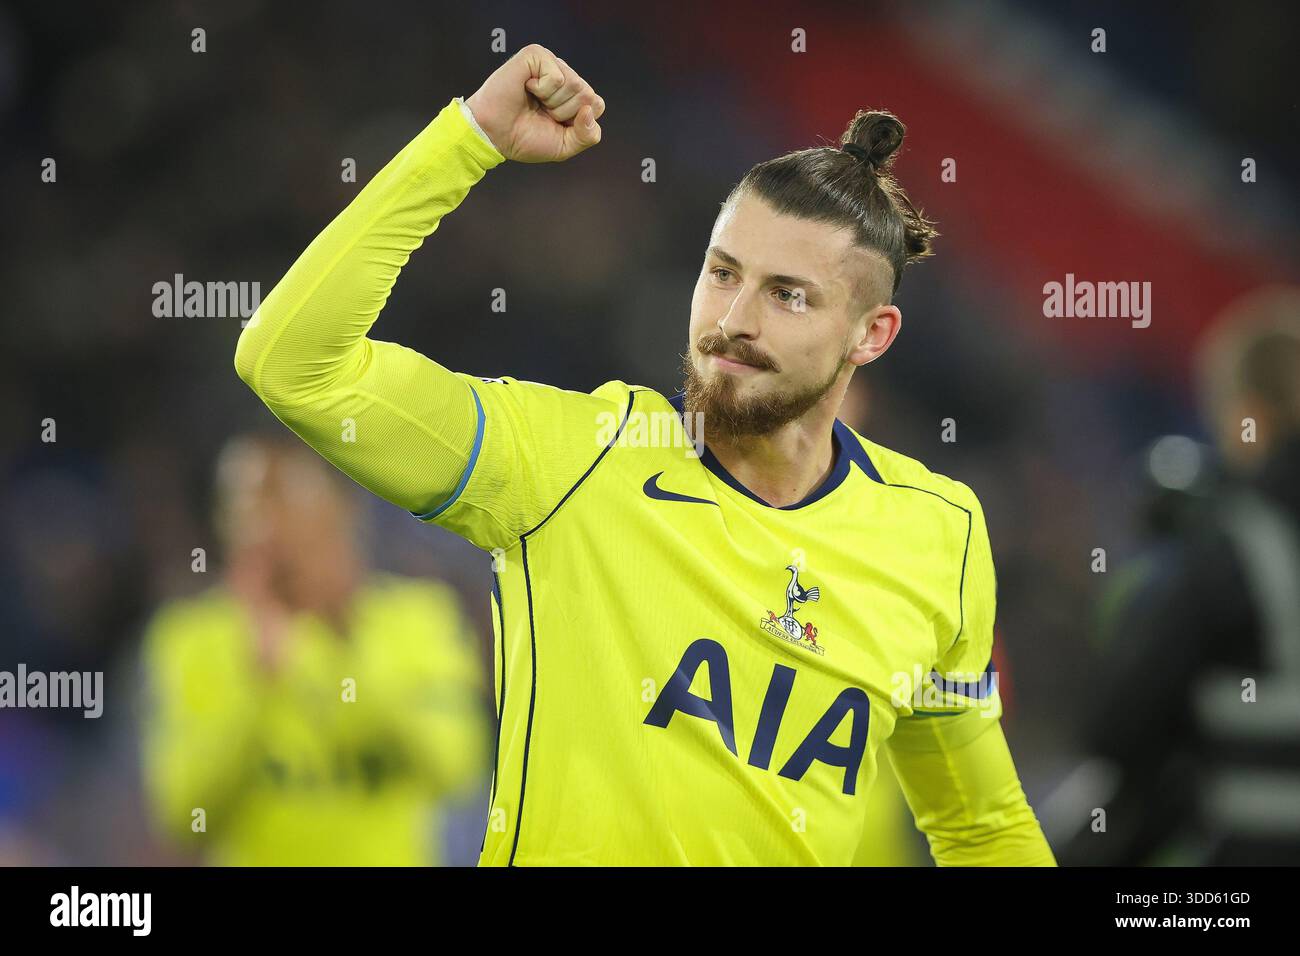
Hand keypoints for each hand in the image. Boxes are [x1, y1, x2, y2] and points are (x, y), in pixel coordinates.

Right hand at [464, 43, 604, 162]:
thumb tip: (591, 109)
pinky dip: (542, 90)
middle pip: (588, 95)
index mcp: (572, 95)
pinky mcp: (536, 55)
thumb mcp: (565, 145)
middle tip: (541, 112)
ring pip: (575, 85)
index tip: (554, 124)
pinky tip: (526, 88)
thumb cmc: (525, 138)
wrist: (494, 135)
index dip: (577, 122)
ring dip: (552, 102)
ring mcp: (551, 63)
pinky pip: (557, 77)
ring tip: (534, 101)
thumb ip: (587, 135)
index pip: (597, 104)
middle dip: (564, 112)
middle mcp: (564, 76)